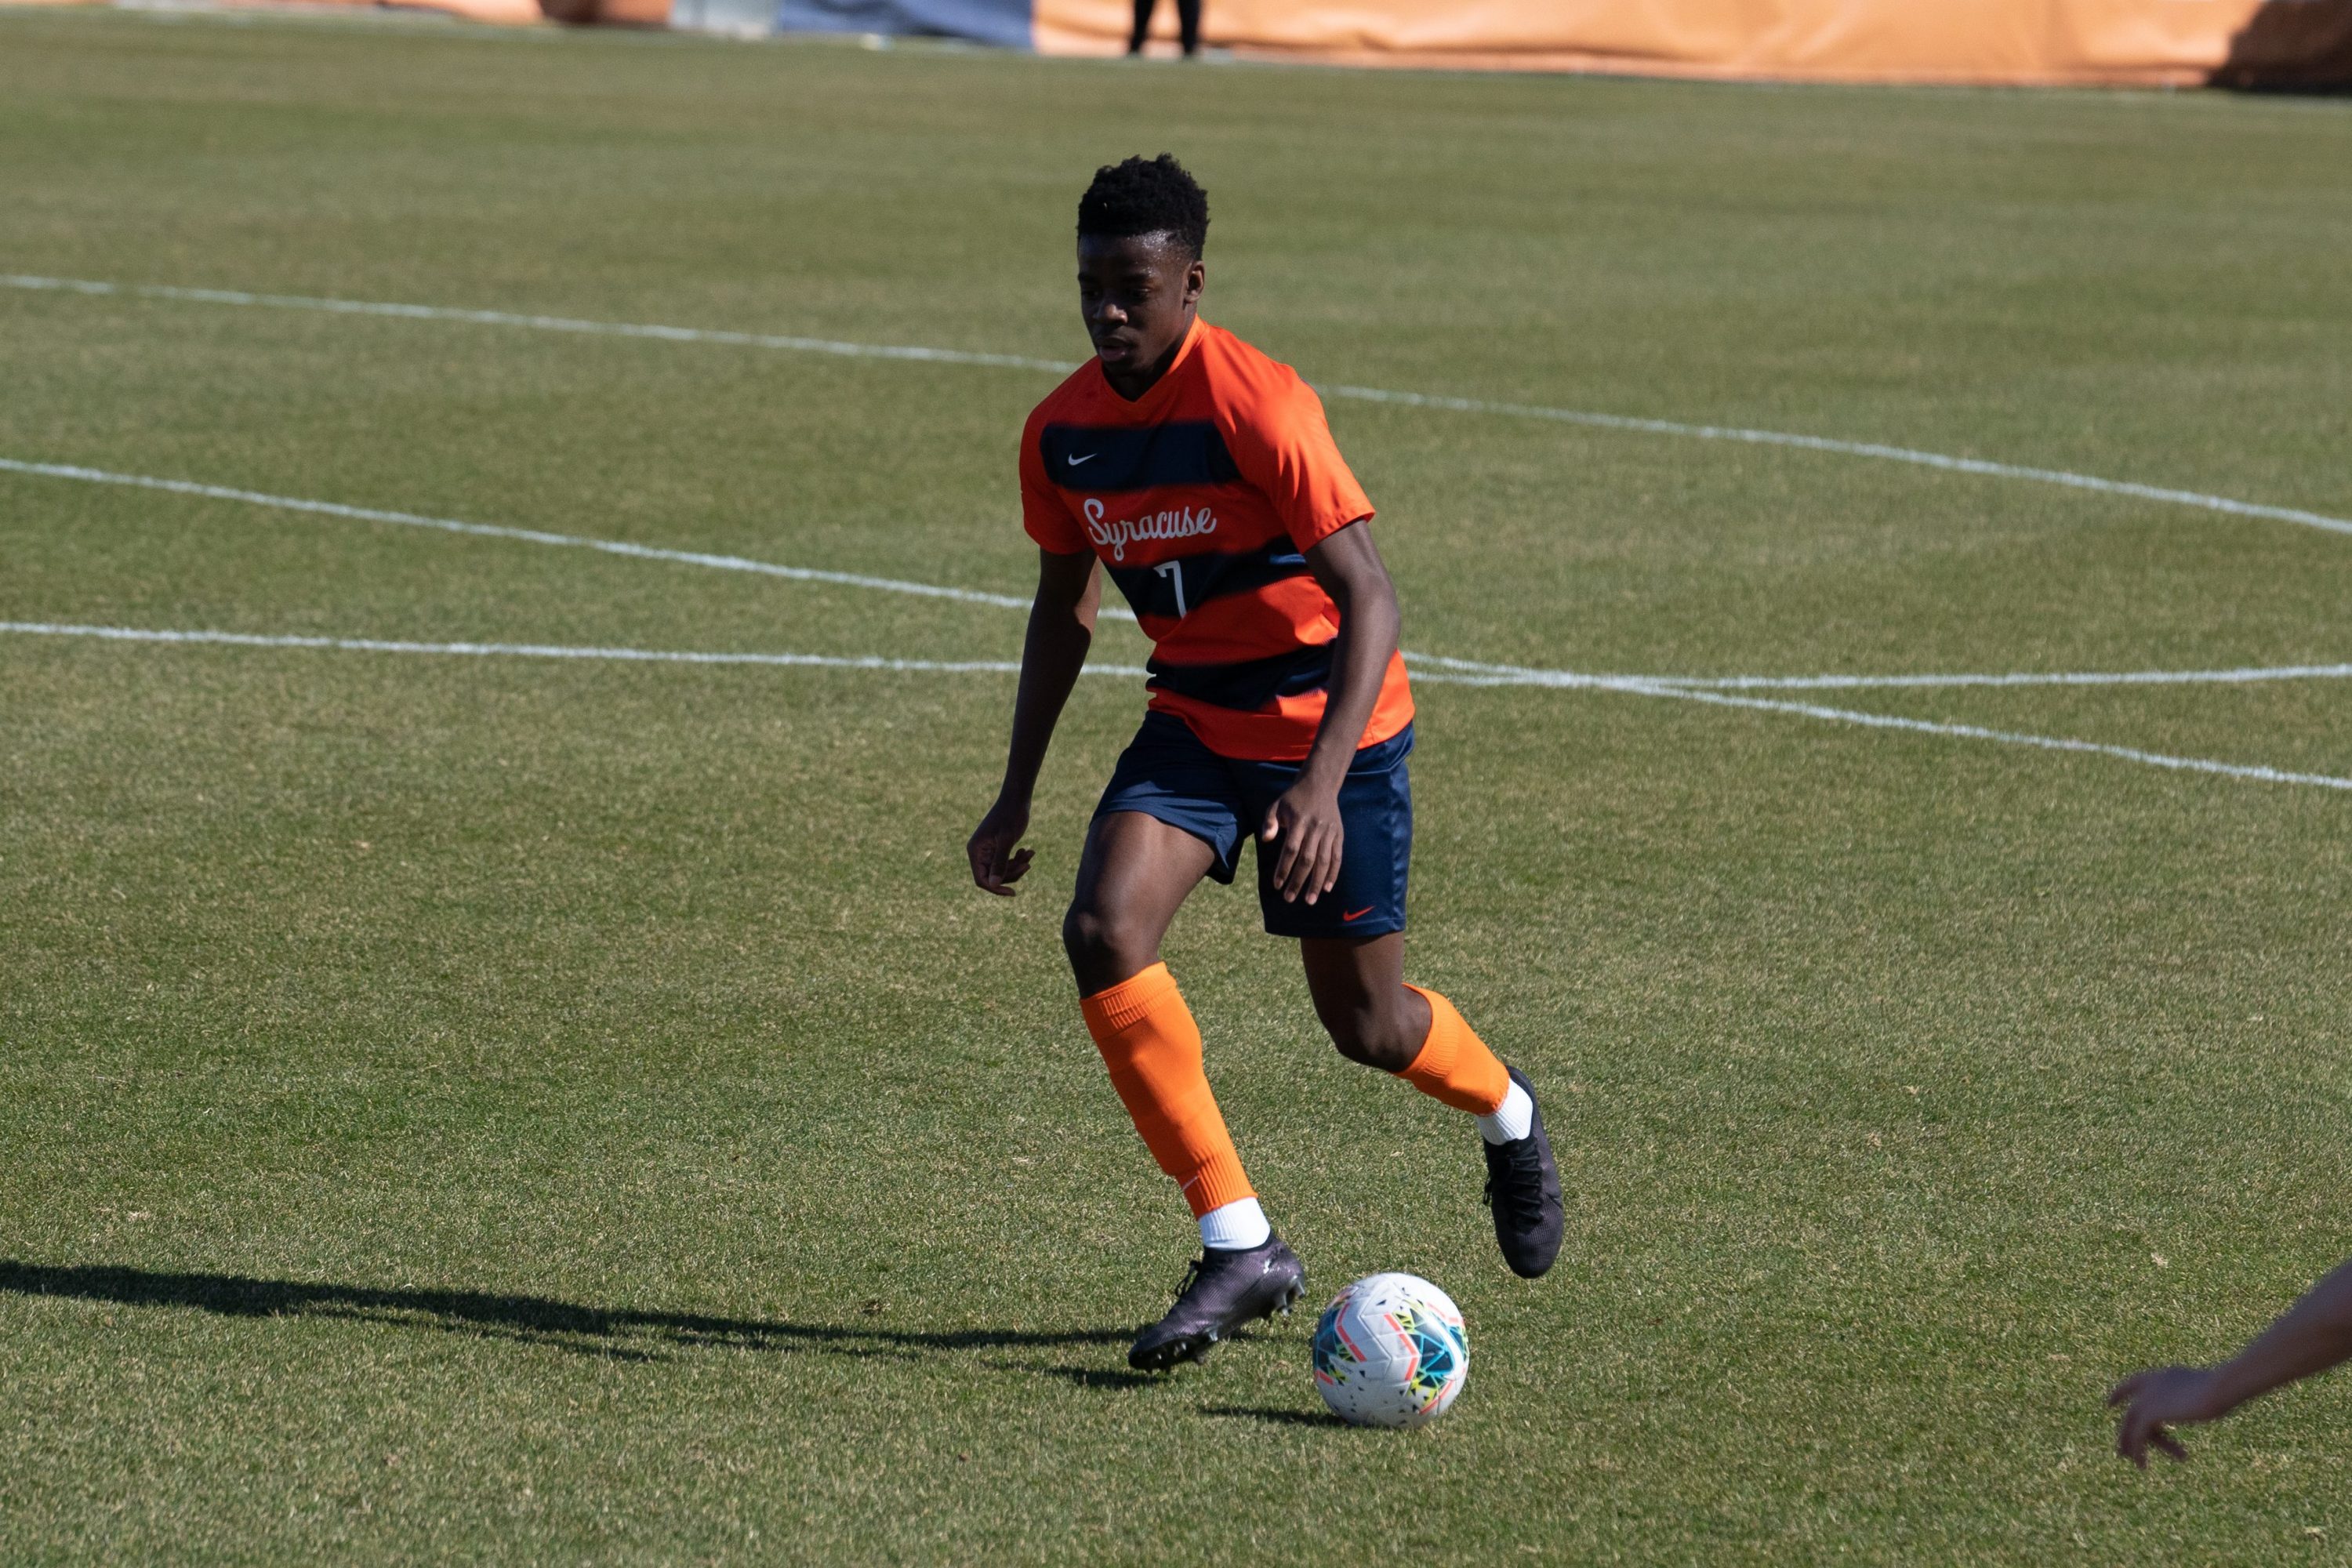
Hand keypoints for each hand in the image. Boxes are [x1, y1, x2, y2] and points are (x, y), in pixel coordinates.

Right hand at [967, 795, 1034, 896]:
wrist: (1017, 799)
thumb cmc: (1010, 815)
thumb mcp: (1006, 840)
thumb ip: (1000, 863)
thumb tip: (994, 885)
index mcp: (976, 851)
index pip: (981, 879)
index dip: (996, 888)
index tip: (1012, 893)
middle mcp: (979, 853)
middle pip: (994, 876)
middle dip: (1012, 873)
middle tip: (1028, 865)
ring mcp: (989, 851)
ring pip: (1003, 870)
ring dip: (1018, 866)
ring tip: (1030, 854)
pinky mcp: (998, 848)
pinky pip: (1008, 862)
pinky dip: (1019, 860)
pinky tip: (1029, 851)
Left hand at [1261, 779, 1343, 904]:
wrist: (1320, 784)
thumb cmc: (1293, 799)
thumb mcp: (1276, 805)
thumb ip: (1269, 822)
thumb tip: (1265, 840)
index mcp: (1299, 821)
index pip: (1290, 850)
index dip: (1284, 869)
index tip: (1277, 885)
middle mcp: (1316, 827)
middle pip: (1307, 859)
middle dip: (1298, 881)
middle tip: (1289, 898)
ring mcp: (1329, 832)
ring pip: (1324, 861)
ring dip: (1317, 883)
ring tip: (1309, 900)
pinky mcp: (1339, 834)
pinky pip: (1337, 857)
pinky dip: (1333, 873)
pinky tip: (1327, 888)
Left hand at [2108, 1365, 2224, 1466]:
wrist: (2220, 1388)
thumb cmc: (2225, 1391)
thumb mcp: (2207, 1394)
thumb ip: (2195, 1399)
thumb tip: (2203, 1404)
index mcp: (2164, 1376)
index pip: (2133, 1382)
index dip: (2119, 1394)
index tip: (2110, 1405)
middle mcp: (2151, 1383)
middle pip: (2134, 1411)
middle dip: (2127, 1432)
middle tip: (2123, 1451)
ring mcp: (2148, 1396)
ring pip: (2132, 1424)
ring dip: (2134, 1446)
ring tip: (2138, 1465)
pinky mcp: (2150, 1411)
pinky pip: (2137, 1435)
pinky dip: (2138, 1450)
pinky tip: (2142, 1465)